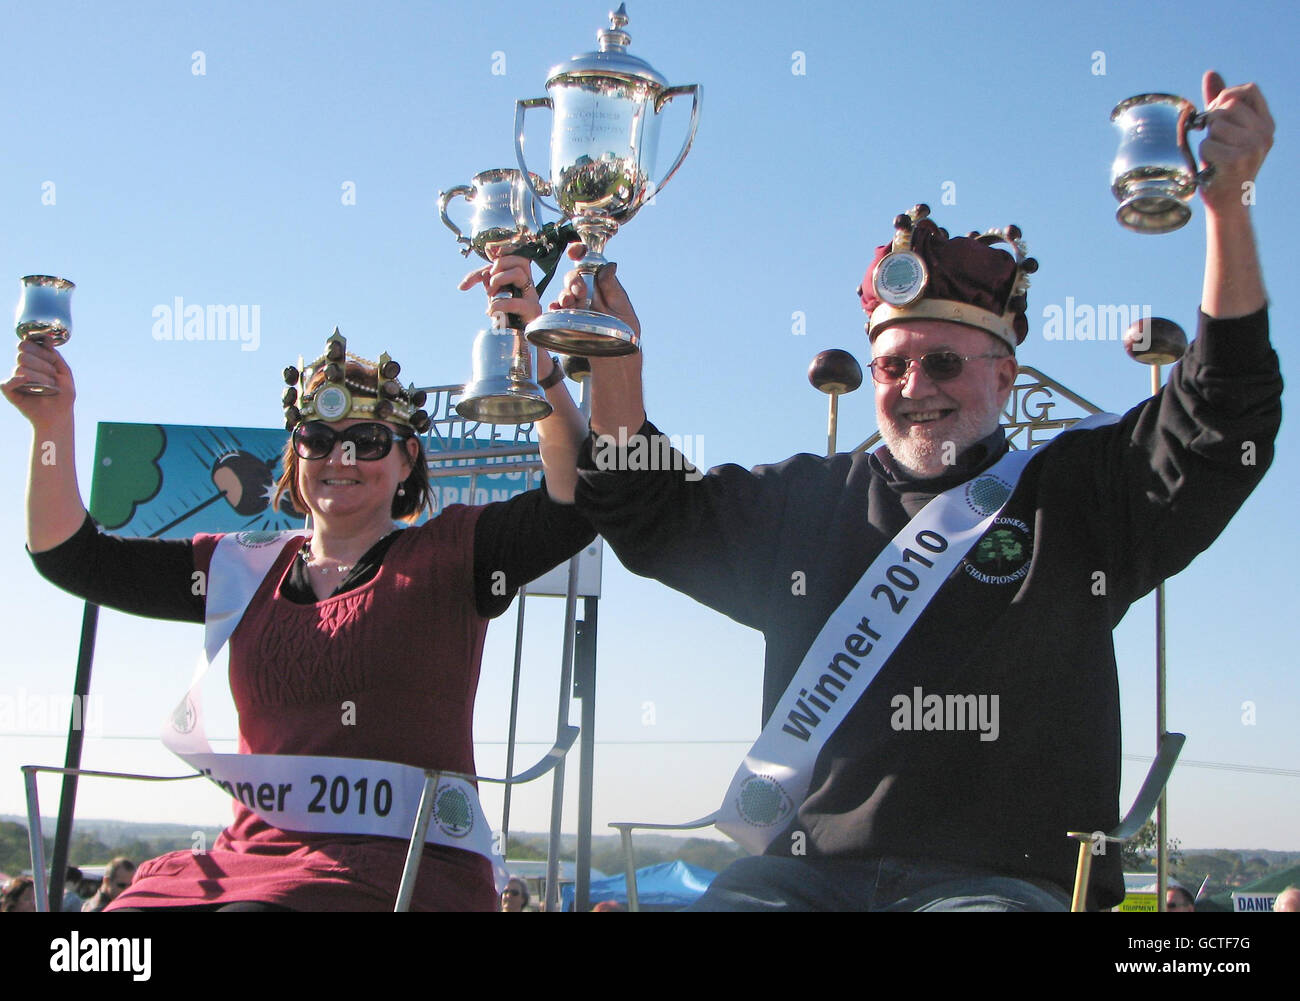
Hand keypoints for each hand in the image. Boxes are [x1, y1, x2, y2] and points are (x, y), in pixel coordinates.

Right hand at [2, 340, 75, 426]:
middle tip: (53, 376)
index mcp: (33, 360)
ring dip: (40, 376)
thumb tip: (45, 338)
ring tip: (50, 386)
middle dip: (42, 364)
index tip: (53, 360)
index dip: (40, 350)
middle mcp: (22, 368)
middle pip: (23, 355)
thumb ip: (54, 356)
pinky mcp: (10, 392)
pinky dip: (18, 380)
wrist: (60, 415)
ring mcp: (15, 379)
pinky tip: (27, 382)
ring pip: (21, 368)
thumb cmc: (63, 394)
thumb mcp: (64, 372)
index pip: (27, 344)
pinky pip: (7, 383)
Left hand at [458, 253, 542, 326]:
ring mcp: (532, 297)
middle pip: (521, 260)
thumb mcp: (492, 295)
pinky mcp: (533, 312)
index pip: (518, 254)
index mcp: (520, 278)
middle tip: (489, 279)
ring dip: (499, 279)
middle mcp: (528, 284)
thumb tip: (471, 279)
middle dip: (500, 264)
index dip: (505, 250)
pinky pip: (517, 302)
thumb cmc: (505, 316)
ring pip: (519, 274)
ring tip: (490, 293)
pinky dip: (499, 304)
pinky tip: (491, 311)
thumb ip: (484, 281)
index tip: (490, 253)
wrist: (515, 341)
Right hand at [551, 244, 641, 340]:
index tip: (575, 251)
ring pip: (564, 292)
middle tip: (579, 290)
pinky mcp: (568, 319)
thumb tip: (609, 265)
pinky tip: (557, 309)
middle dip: (573, 280)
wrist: (616, 358)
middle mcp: (588, 293)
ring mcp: (577, 306)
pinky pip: (556, 309)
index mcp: (602, 285)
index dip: (580, 253)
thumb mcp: (622, 308)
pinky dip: (555, 307)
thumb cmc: (624, 333)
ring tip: (569, 302)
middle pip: (573, 277)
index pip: (589, 263)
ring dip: (564, 294)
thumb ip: (613, 288)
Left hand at [1197, 71, 1273, 214]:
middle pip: (1228, 106)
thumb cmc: (1224, 165)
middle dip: (1212, 121)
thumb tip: (1211, 73)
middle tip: (1214, 141)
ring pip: (1215, 125)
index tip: (1218, 113)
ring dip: (1207, 139)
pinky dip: (1203, 155)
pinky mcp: (1237, 160)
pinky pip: (1207, 144)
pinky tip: (1211, 166)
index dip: (1227, 96)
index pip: (1248, 90)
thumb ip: (1220, 103)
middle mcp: (1264, 133)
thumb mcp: (1227, 131)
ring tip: (1215, 155)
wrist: (1228, 203)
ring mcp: (1253, 146)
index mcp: (1266, 123)